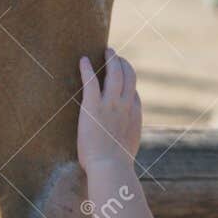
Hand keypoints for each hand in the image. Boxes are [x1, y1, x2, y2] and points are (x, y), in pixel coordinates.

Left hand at [78, 49, 142, 172]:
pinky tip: (83, 60)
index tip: (122, 77)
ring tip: (106, 50)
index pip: (133, 92)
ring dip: (111, 58)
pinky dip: (87, 68)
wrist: (110, 167)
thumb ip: (127, 139)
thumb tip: (123, 142)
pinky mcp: (93, 106)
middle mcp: (125, 106)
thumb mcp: (128, 150)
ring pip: (115, 72)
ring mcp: (110, 104)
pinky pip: (91, 80)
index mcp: (134, 116)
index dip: (128, 81)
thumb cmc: (116, 165)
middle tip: (115, 55)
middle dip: (123, 63)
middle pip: (129, 76)